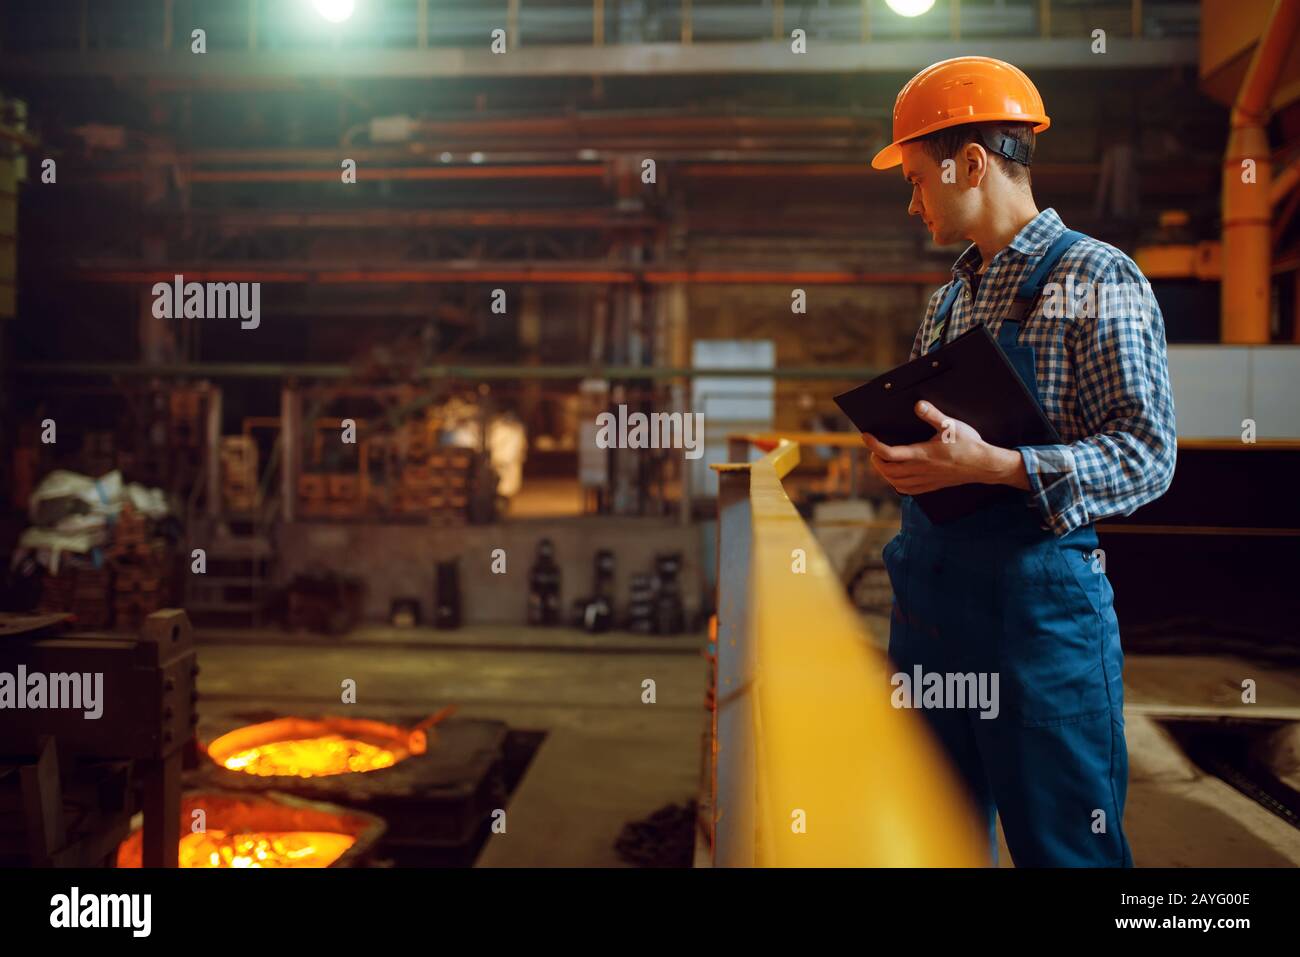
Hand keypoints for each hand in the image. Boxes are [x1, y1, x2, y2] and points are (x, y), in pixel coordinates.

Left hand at [860, 400, 1026, 493]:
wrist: (984, 466)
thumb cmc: (968, 444)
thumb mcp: (951, 425)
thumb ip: (932, 415)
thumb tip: (918, 404)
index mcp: (922, 454)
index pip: (889, 453)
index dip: (874, 445)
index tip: (866, 436)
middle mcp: (920, 470)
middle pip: (887, 470)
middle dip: (876, 459)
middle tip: (874, 448)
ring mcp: (925, 480)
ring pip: (895, 482)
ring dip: (884, 472)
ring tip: (882, 460)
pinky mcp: (931, 486)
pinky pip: (907, 490)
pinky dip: (897, 483)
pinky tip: (897, 475)